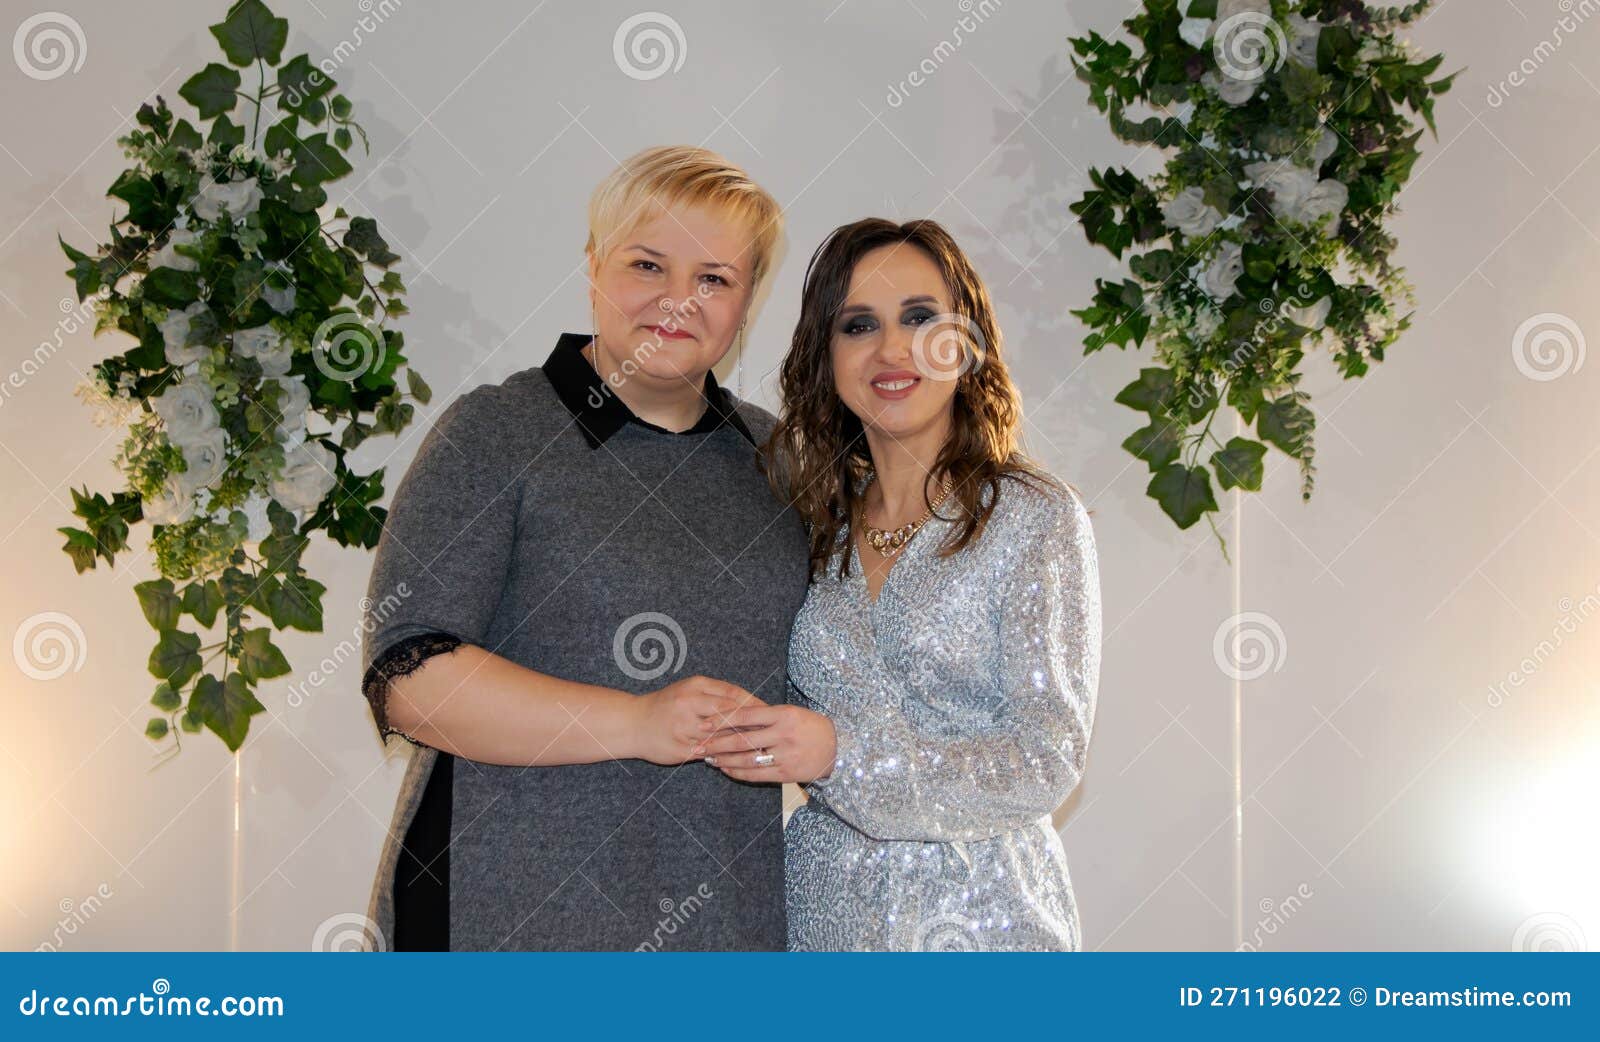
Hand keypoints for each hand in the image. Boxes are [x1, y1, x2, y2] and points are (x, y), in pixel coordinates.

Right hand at [631, 675, 762, 765]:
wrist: (633, 723)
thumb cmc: (666, 705)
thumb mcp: (689, 690)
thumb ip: (716, 695)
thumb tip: (750, 703)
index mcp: (695, 687)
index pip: (733, 694)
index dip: (754, 704)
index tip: (769, 712)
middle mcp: (690, 704)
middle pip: (730, 714)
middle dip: (752, 724)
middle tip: (770, 730)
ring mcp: (685, 727)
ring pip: (722, 736)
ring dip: (742, 742)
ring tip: (760, 746)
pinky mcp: (681, 748)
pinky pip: (709, 753)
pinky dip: (725, 755)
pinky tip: (738, 758)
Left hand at [691, 703, 836, 783]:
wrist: (839, 747)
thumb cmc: (810, 726)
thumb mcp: (790, 713)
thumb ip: (765, 715)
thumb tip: (732, 716)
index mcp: (783, 714)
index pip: (746, 715)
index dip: (722, 719)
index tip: (704, 723)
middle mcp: (783, 734)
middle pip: (742, 739)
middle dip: (717, 743)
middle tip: (698, 744)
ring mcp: (785, 755)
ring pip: (747, 758)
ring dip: (725, 760)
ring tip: (709, 759)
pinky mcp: (787, 773)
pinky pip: (757, 774)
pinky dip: (739, 772)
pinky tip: (726, 770)